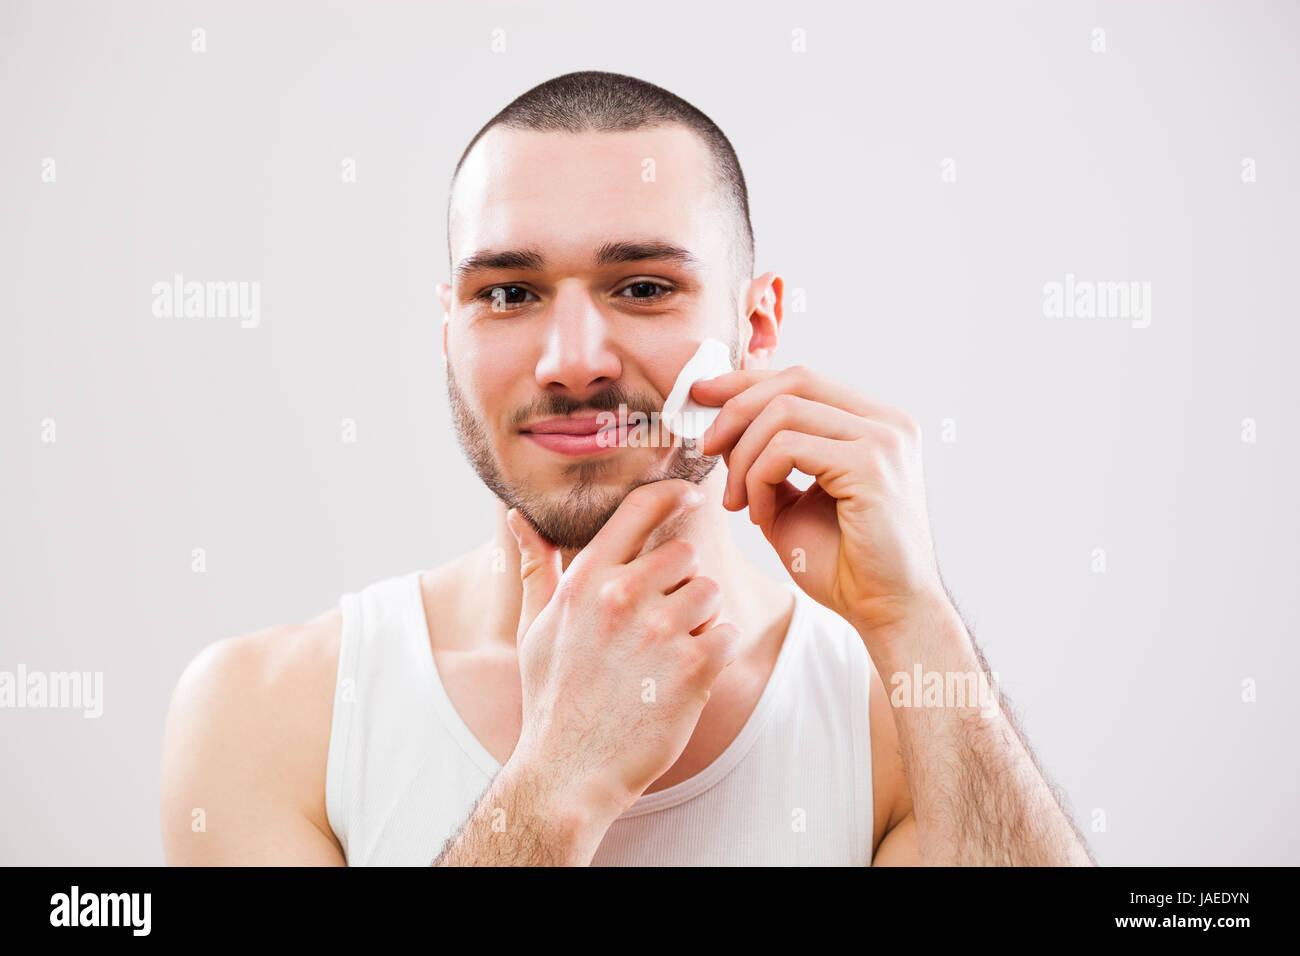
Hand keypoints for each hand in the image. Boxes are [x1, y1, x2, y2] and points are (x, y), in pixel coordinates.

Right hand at [505, 478, 739, 821]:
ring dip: (702, 618)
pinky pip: (728, 634)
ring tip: (672, 652)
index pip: (639, 509)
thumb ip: (537, 567)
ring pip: (711, 593)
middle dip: (682, 581)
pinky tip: (689, 676)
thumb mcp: (536, 627)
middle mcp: (621, 597)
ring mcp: (658, 632)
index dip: (672, 493)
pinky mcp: (691, 669)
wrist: (569, 773)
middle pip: (686, 554)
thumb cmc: (553, 699)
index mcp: (585, 581)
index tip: (689, 495)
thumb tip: (516, 517)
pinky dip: (718, 653)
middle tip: (663, 621)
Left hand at [693, 366, 950, 649]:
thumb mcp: (793, 500)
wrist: (886, 611)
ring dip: (743, 457)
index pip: (801, 378)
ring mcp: (883, 439)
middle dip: (736, 409)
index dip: (745, 381)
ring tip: (737, 502)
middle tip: (706, 448)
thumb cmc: (842, 563)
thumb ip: (768, 460)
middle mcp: (887, 422)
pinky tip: (759, 515)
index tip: (702, 396)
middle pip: (793, 382)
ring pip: (784, 412)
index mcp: (874, 423)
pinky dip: (758, 478)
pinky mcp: (871, 465)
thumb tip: (724, 425)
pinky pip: (788, 448)